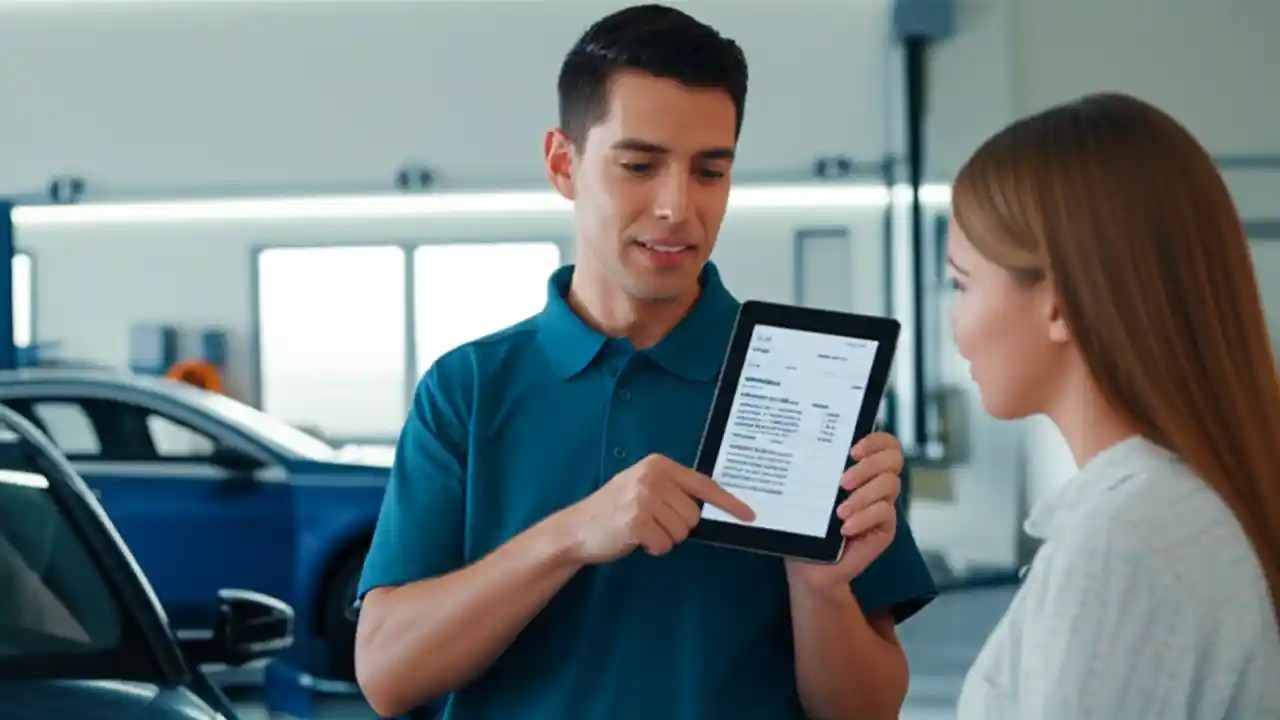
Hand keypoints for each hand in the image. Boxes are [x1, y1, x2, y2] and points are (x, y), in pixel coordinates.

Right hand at [552, 453, 754, 565]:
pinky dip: (653, 548)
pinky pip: (665, 544)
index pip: (704, 484)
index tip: (749, 515)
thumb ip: (674, 491)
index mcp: (658, 465)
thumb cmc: (615, 510)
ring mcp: (643, 498)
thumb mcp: (644, 488)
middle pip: (694, 514)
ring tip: (642, 529)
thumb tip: (711, 507)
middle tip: (652, 523)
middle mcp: (652, 477)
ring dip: (665, 538)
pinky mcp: (636, 521)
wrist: (576, 528)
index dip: (729, 502)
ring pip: (682, 531)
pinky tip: (635, 539)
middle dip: (678, 526)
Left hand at [786, 432, 902, 592]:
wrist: (808, 567)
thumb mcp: (809, 492)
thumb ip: (818, 469)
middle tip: (843, 482)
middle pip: (893, 459)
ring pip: (890, 484)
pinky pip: (885, 513)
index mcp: (861, 468)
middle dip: (868, 466)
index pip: (885, 443)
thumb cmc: (806, 525)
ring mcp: (883, 505)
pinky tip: (845, 528)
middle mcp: (876, 483)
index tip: (851, 451)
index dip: (875, 441)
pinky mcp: (885, 528)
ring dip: (863, 495)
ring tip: (839, 511)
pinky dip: (864, 518)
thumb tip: (812, 443)